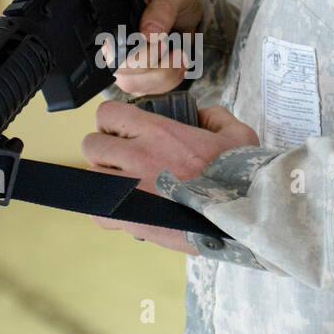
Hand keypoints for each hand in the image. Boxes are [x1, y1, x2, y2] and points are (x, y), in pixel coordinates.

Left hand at [81, 99, 259, 251]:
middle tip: (121, 158)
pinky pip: (97, 212)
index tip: (121, 130)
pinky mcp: (131, 220)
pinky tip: (123, 208)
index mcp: (158, 132)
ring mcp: (131, 189)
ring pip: (91, 177)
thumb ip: (214, 117)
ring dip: (103, 178)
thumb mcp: (237, 134)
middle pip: (91, 145)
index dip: (112, 121)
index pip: (108, 113)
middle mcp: (138, 156)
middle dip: (103, 150)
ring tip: (123, 184)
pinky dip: (104, 210)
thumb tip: (200, 115)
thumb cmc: (241, 177)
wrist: (242, 218)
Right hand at [103, 0, 201, 94]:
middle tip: (168, 44)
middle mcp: (113, 46)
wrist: (188, 11)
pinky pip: (151, 90)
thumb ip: (161, 8)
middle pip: (118, 71)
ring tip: (181, 54)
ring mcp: (126, 65)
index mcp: (111, 21)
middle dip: (149, 63)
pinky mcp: (142, 78)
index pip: (106, 46)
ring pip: (133, 85)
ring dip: (163, 75)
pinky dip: (171, 79)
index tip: (157, 42)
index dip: (127, 52)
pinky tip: (180, 62)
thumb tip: (148, 33)